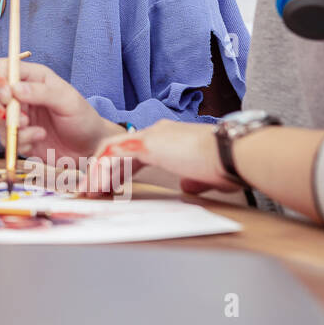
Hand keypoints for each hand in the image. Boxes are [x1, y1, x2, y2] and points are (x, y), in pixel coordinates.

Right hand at [0, 58, 119, 162]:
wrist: (89, 148)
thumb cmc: (83, 118)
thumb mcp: (68, 101)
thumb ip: (42, 92)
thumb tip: (14, 89)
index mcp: (33, 77)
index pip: (4, 68)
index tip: (7, 95)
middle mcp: (20, 95)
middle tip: (14, 118)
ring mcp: (17, 116)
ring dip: (14, 128)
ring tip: (38, 132)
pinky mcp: (17, 136)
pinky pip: (4, 138)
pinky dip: (20, 142)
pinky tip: (38, 140)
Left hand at [93, 120, 238, 195]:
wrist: (234, 154)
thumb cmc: (226, 165)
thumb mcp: (205, 175)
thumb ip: (193, 179)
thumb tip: (187, 187)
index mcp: (170, 138)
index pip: (137, 151)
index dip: (123, 169)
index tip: (114, 187)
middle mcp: (158, 132)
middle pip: (120, 150)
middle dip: (105, 171)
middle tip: (94, 190)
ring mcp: (151, 135)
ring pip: (111, 151)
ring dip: (98, 172)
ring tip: (89, 192)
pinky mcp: (146, 143)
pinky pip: (112, 155)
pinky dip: (101, 171)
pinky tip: (96, 187)